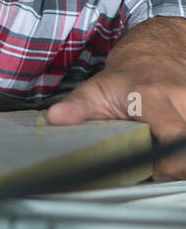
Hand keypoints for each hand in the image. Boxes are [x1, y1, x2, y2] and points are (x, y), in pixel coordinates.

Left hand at [45, 16, 185, 179]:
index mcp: (152, 95)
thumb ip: (76, 107)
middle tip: (154, 168)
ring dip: (178, 156)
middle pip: (184, 144)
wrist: (152, 57)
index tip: (154, 171)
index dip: (168, 161)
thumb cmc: (122, 80)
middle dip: (173, 164)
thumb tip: (55, 118)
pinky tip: (169, 145)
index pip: (172, 131)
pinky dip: (181, 149)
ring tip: (159, 152)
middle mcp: (181, 97)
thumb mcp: (93, 91)